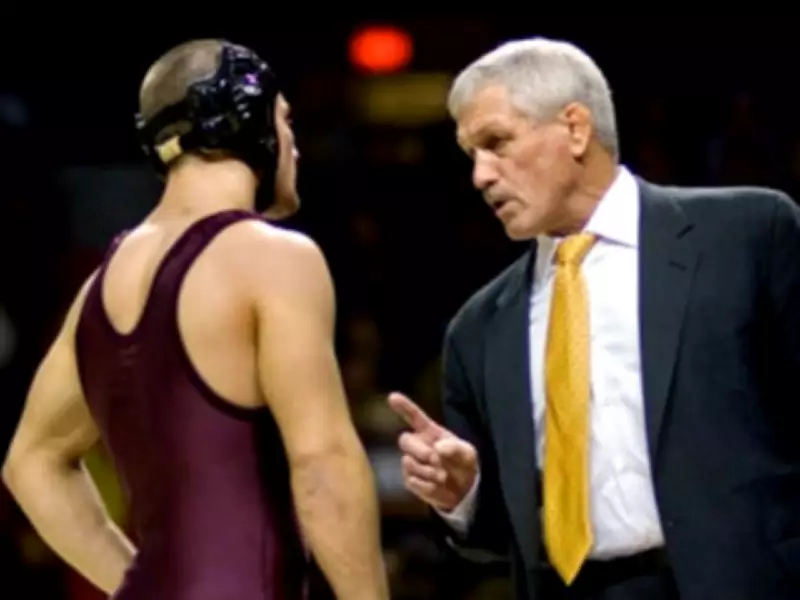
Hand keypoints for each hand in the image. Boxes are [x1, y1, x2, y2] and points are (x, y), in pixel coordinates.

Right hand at [388, 392, 477, 512]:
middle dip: (420, 451)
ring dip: (429, 472)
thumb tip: (438, 447)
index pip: (415, 416)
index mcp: (431, 432)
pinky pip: (413, 482)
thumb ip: (456, 448)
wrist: (464, 490)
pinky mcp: (410, 481)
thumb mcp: (468, 455)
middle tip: (437, 460)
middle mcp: (417, 445)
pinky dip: (429, 487)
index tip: (392, 397)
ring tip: (444, 476)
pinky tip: (438, 486)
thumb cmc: (463, 465)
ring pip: (408, 463)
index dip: (404, 406)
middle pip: (404, 440)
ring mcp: (411, 463)